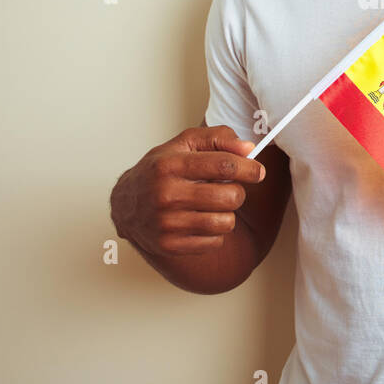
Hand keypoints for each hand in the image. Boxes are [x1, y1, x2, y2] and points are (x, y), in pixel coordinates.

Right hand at [110, 125, 264, 256]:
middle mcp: (166, 194)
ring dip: (227, 213)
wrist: (125, 206)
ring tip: (212, 205)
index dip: (249, 168)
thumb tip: (249, 150)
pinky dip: (215, 232)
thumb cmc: (160, 170)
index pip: (223, 166)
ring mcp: (166, 223)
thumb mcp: (183, 144)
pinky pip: (215, 242)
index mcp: (170, 165)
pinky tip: (200, 221)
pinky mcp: (169, 246)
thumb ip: (217, 138)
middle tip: (227, 189)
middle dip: (237, 192)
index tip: (257, 171)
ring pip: (226, 222)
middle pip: (230, 197)